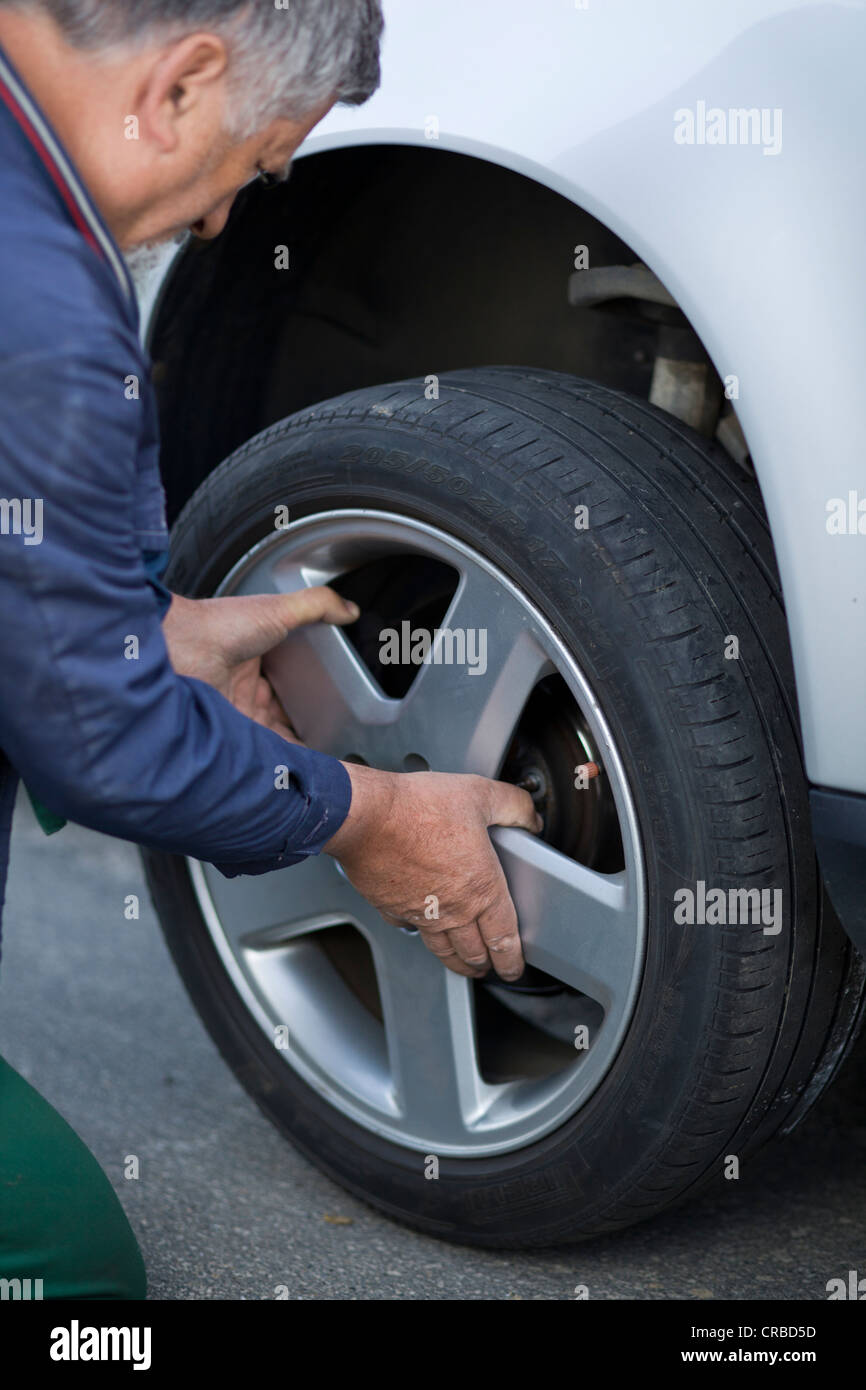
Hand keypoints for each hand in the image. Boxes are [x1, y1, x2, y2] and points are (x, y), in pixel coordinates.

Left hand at [162, 587, 358, 740]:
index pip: (291, 672)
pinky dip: (284, 757)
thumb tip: (348, 609)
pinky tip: (304, 764)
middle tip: (335, 730)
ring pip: (277, 730)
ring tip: (327, 752)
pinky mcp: (235, 729)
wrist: (182, 650)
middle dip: (306, 719)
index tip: (334, 694)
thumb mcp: (278, 608)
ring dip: (298, 741)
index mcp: (259, 651)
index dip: (312, 683)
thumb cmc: (220, 625)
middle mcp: (248, 681)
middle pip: (285, 705)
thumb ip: (317, 605)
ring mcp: (240, 707)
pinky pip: (266, 748)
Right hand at [323, 764, 541, 980]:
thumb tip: (530, 818)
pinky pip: (408, 928)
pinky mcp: (391, 907)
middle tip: (491, 968)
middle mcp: (452, 908)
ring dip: (456, 960)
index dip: (512, 958)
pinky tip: (418, 927)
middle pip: (473, 950)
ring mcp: (419, 912)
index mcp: (481, 888)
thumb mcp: (480, 795)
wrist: (366, 816)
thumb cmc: (418, 808)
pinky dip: (418, 932)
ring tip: (462, 963)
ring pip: (442, 948)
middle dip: (486, 964)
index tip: (513, 967)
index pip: (504, 936)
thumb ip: (513, 807)